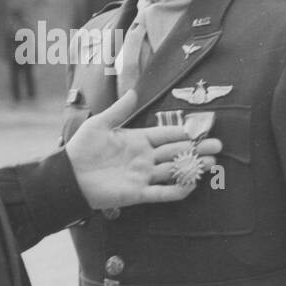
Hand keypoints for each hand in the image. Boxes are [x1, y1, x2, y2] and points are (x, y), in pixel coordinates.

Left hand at [64, 90, 220, 210]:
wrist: (69, 177)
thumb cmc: (82, 149)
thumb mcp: (100, 124)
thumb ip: (119, 110)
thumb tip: (134, 92)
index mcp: (137, 140)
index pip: (165, 135)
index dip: (182, 133)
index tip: (200, 129)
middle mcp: (143, 158)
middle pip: (175, 153)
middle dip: (196, 149)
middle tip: (217, 146)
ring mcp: (142, 176)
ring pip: (172, 171)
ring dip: (192, 167)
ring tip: (212, 162)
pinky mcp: (137, 193)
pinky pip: (161, 193)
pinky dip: (176, 190)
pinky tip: (192, 184)